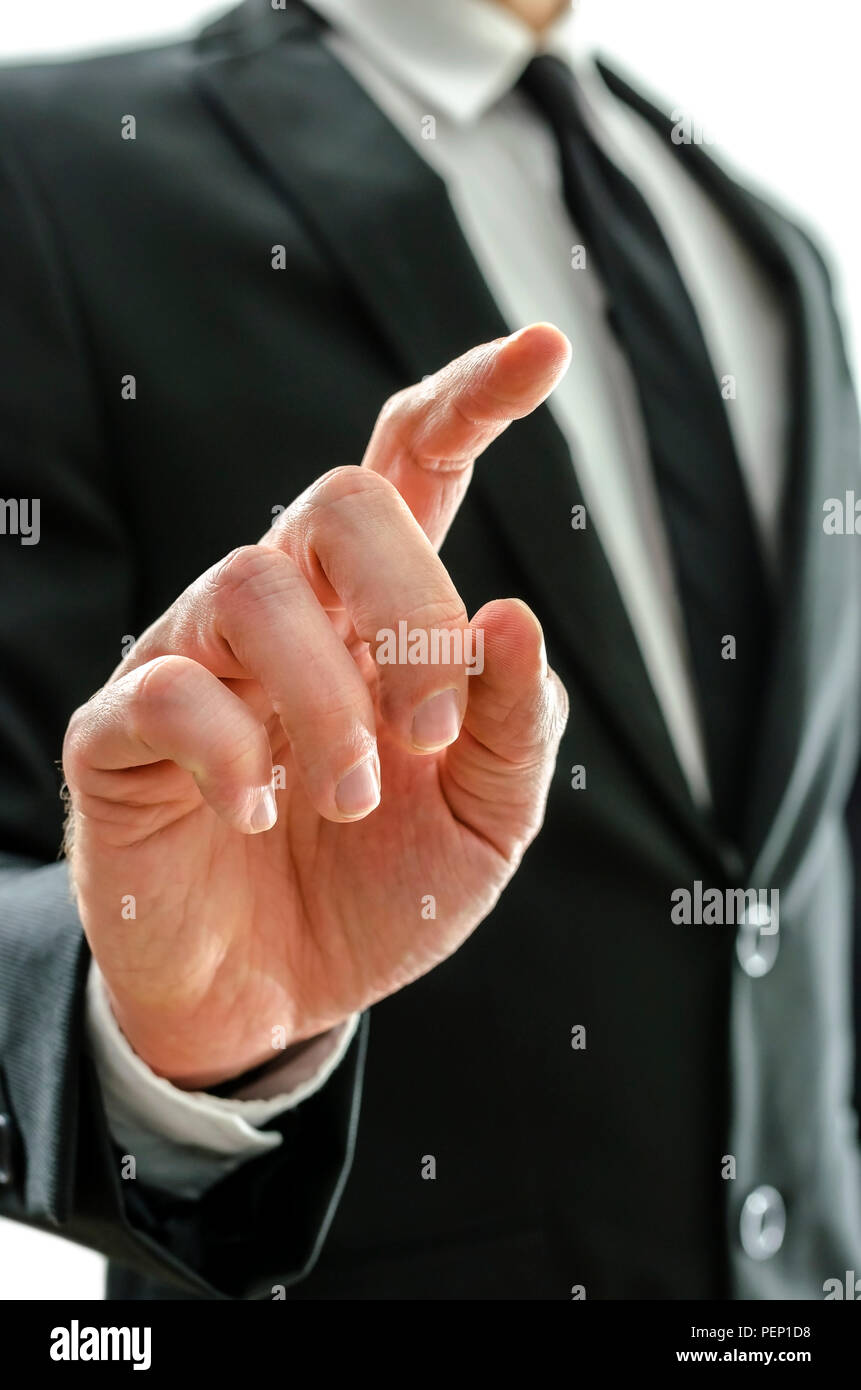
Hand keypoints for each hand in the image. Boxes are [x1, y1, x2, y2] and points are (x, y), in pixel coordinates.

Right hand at [62, 323, 570, 1087]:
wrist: (274, 998)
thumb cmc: (382, 890)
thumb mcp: (485, 820)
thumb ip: (513, 724)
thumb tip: (512, 616)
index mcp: (379, 618)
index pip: (415, 469)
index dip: (473, 399)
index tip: (545, 349)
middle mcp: (290, 613)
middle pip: (338, 501)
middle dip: (408, 609)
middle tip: (427, 736)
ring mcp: (197, 659)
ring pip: (251, 587)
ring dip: (325, 704)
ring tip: (350, 798)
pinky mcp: (124, 730)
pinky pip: (164, 687)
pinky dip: (230, 750)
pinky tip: (258, 816)